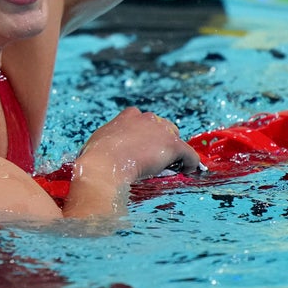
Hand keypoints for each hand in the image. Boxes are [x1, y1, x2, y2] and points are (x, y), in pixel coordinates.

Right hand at [76, 107, 200, 184]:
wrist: (105, 165)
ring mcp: (162, 130)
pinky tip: (188, 172)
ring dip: (175, 153)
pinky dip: (191, 164)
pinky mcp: (173, 145)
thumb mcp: (100, 141)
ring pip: (177, 140)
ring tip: (171, 169)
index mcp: (130, 115)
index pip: (146, 121)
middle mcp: (147, 118)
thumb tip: (102, 151)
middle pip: (165, 128)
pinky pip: (190, 156)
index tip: (144, 150)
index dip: (147, 137)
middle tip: (156, 161)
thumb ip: (110, 140)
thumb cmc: (96, 157)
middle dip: (162, 143)